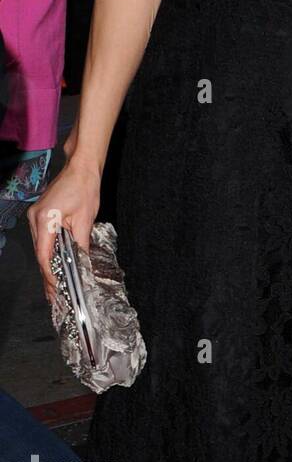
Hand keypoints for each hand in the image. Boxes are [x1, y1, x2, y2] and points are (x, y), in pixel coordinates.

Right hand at [26, 158, 101, 306]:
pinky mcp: (40, 213)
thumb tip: (81, 264)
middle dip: (48, 274)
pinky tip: (55, 262)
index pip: (44, 255)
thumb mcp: (86, 219)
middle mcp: (35, 219)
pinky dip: (49, 250)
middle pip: (39, 253)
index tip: (56, 289)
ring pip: (40, 246)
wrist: (82, 166)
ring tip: (55, 285)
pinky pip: (43, 237)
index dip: (50, 275)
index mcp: (45, 220)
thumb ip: (81, 244)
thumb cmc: (85, 188)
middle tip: (55, 295)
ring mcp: (35, 215)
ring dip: (48, 263)